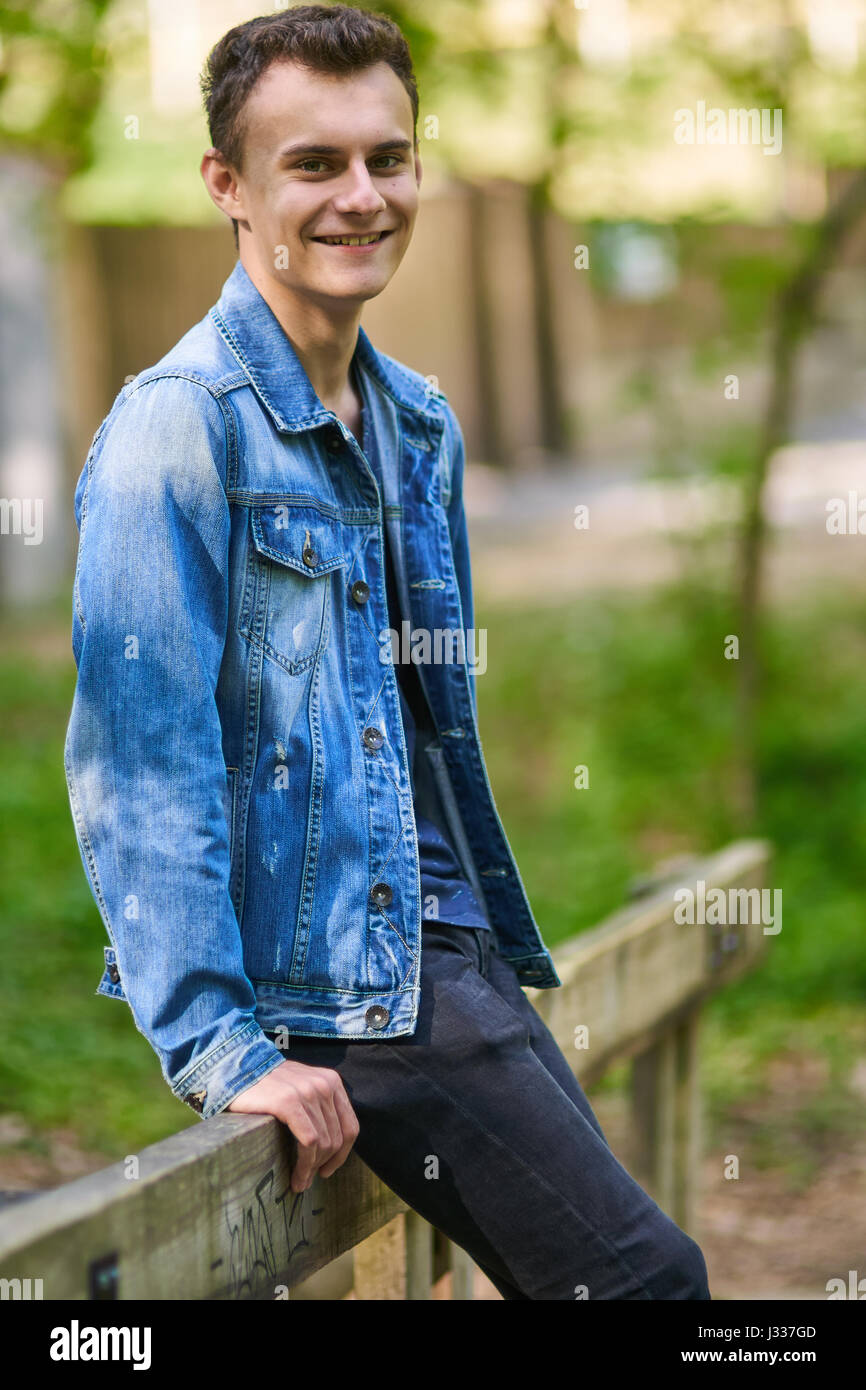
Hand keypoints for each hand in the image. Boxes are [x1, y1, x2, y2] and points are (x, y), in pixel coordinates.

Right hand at [226, 1059, 359, 1191]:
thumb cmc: (266, 1086)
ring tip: (299, 1182)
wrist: (235, 1071)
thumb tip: (331, 1145)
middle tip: (307, 1181)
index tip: (327, 1170)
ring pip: (323, 1143)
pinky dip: (304, 1165)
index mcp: (331, 1081)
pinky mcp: (289, 1102)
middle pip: (337, 1138)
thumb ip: (318, 1106)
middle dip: (324, 1165)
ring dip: (311, 1169)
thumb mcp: (301, 1088)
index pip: (350, 1126)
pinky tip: (295, 1177)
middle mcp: (324, 1084)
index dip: (342, 1154)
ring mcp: (307, 1092)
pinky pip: (308, 1142)